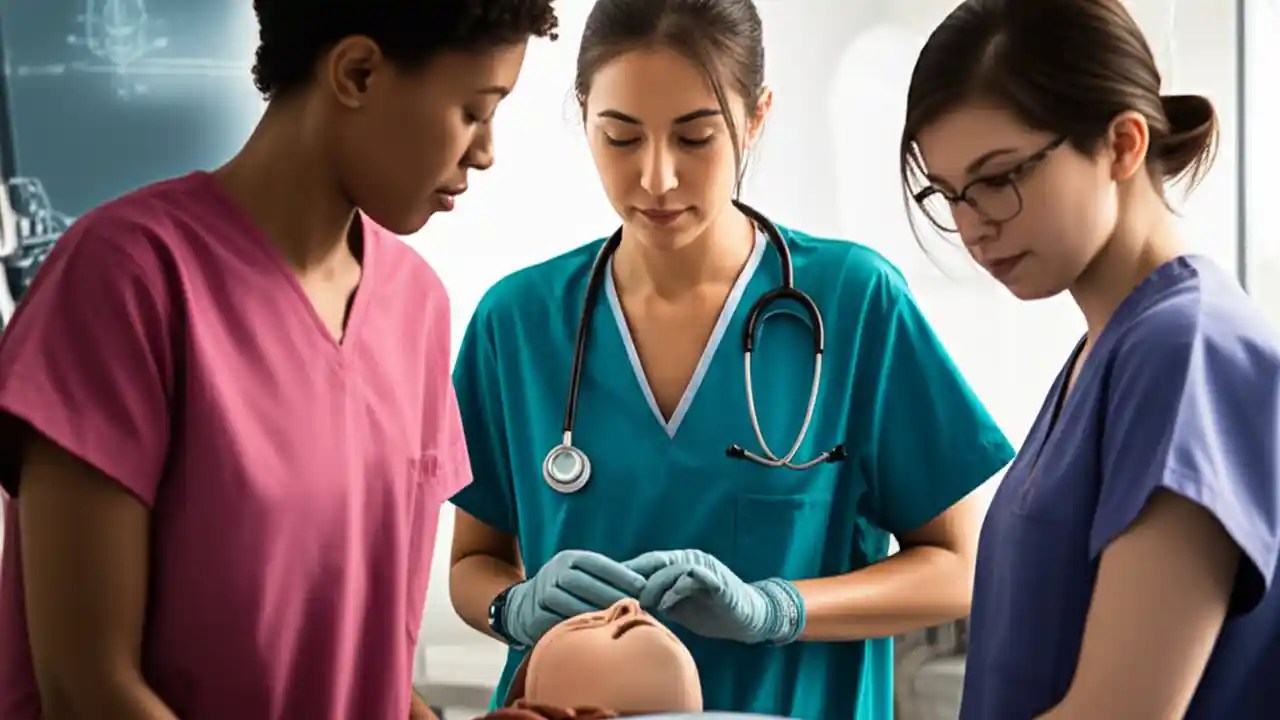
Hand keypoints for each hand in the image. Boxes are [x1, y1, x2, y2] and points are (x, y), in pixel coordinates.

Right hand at [504, 550, 645, 647]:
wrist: (522, 606)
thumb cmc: (567, 590)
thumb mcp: (583, 575)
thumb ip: (612, 575)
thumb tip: (652, 574)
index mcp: (568, 559)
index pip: (597, 563)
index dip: (621, 574)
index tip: (642, 587)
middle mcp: (553, 572)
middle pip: (584, 582)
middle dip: (611, 594)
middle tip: (633, 606)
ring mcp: (541, 594)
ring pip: (571, 603)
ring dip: (595, 613)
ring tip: (617, 621)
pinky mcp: (534, 616)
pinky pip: (557, 623)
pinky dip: (577, 628)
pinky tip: (594, 634)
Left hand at [624, 549, 804, 644]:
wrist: (748, 618)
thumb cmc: (709, 613)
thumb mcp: (676, 608)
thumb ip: (655, 601)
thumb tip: (625, 606)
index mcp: (677, 565)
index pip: (646, 564)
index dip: (624, 572)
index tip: (602, 584)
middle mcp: (689, 561)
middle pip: (654, 561)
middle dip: (634, 576)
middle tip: (618, 594)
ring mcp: (704, 569)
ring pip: (671, 568)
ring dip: (653, 585)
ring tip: (641, 602)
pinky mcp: (717, 582)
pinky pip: (693, 579)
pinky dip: (677, 589)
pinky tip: (666, 604)